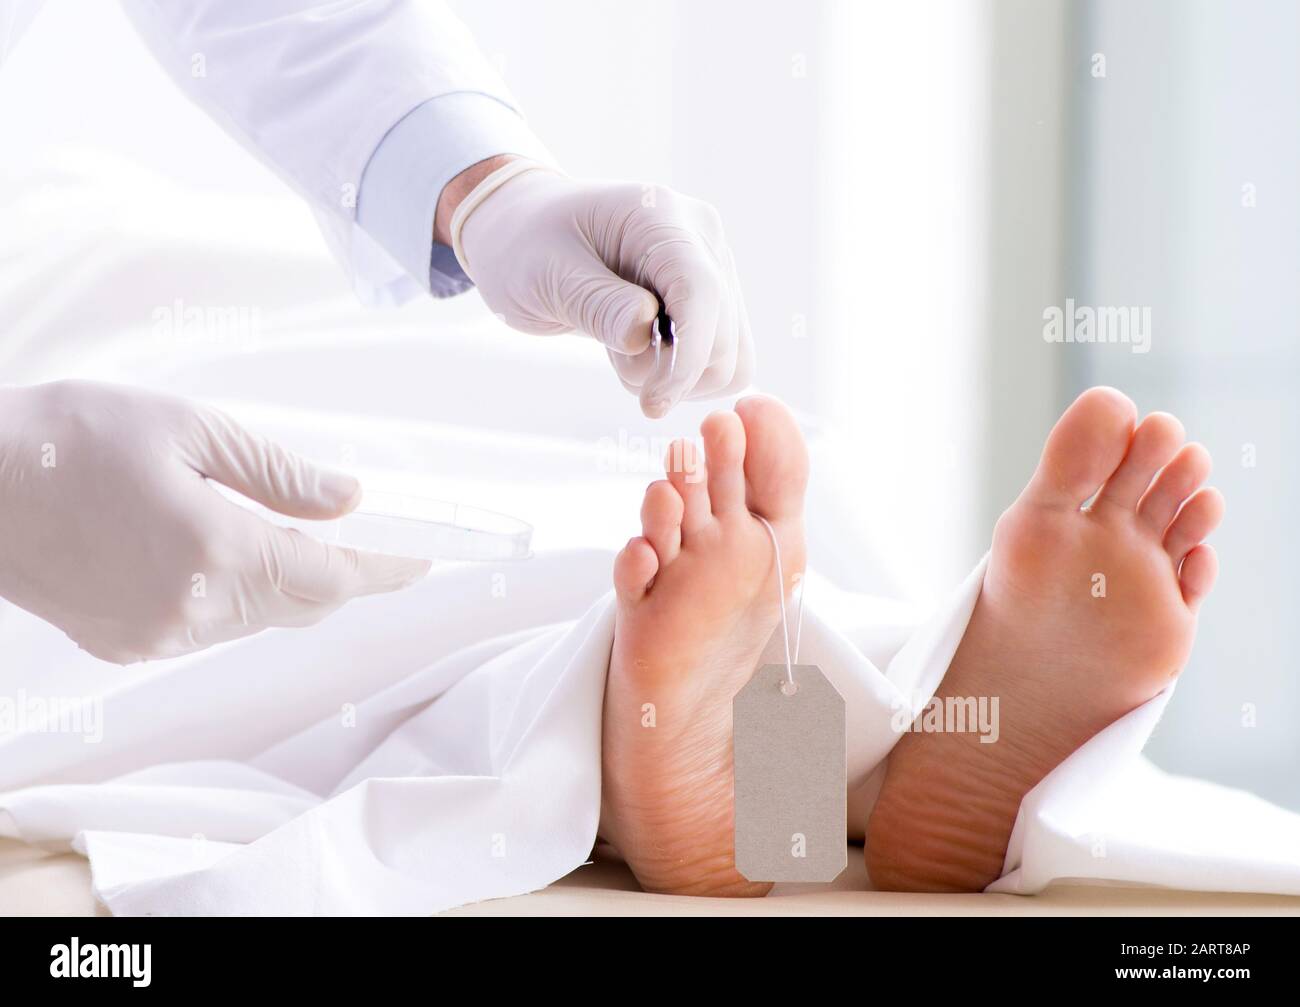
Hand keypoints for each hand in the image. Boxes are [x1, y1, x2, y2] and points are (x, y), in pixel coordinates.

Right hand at [0, 381, 428, 663]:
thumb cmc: (72, 437)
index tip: (421, 559)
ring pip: (260, 619)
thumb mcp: (188, 429)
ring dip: (290, 586)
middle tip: (376, 545)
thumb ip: (277, 474)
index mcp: (216, 550)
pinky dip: (239, 598)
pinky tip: (230, 558)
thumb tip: (348, 499)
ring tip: (302, 540)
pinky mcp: (127, 646)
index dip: (384, 568)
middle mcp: (193, 608)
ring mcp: (157, 637)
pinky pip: (212, 628)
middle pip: (303, 605)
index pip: (332, 574)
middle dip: (344, 576)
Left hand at [442, 158, 753, 418]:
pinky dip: (686, 377)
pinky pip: (724, 360)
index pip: (700, 292)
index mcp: (661, 217)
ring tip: (625, 353)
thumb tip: (643, 331)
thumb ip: (595, 303)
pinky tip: (643, 356)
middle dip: (672, 372)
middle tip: (614, 359)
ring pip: (732, 357)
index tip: (652, 404)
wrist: (529, 236)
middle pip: (724, 334)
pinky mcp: (714, 300)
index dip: (686, 357)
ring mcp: (715, 268)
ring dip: (680, 378)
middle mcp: (703, 238)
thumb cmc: (527, 247)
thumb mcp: (543, 274)